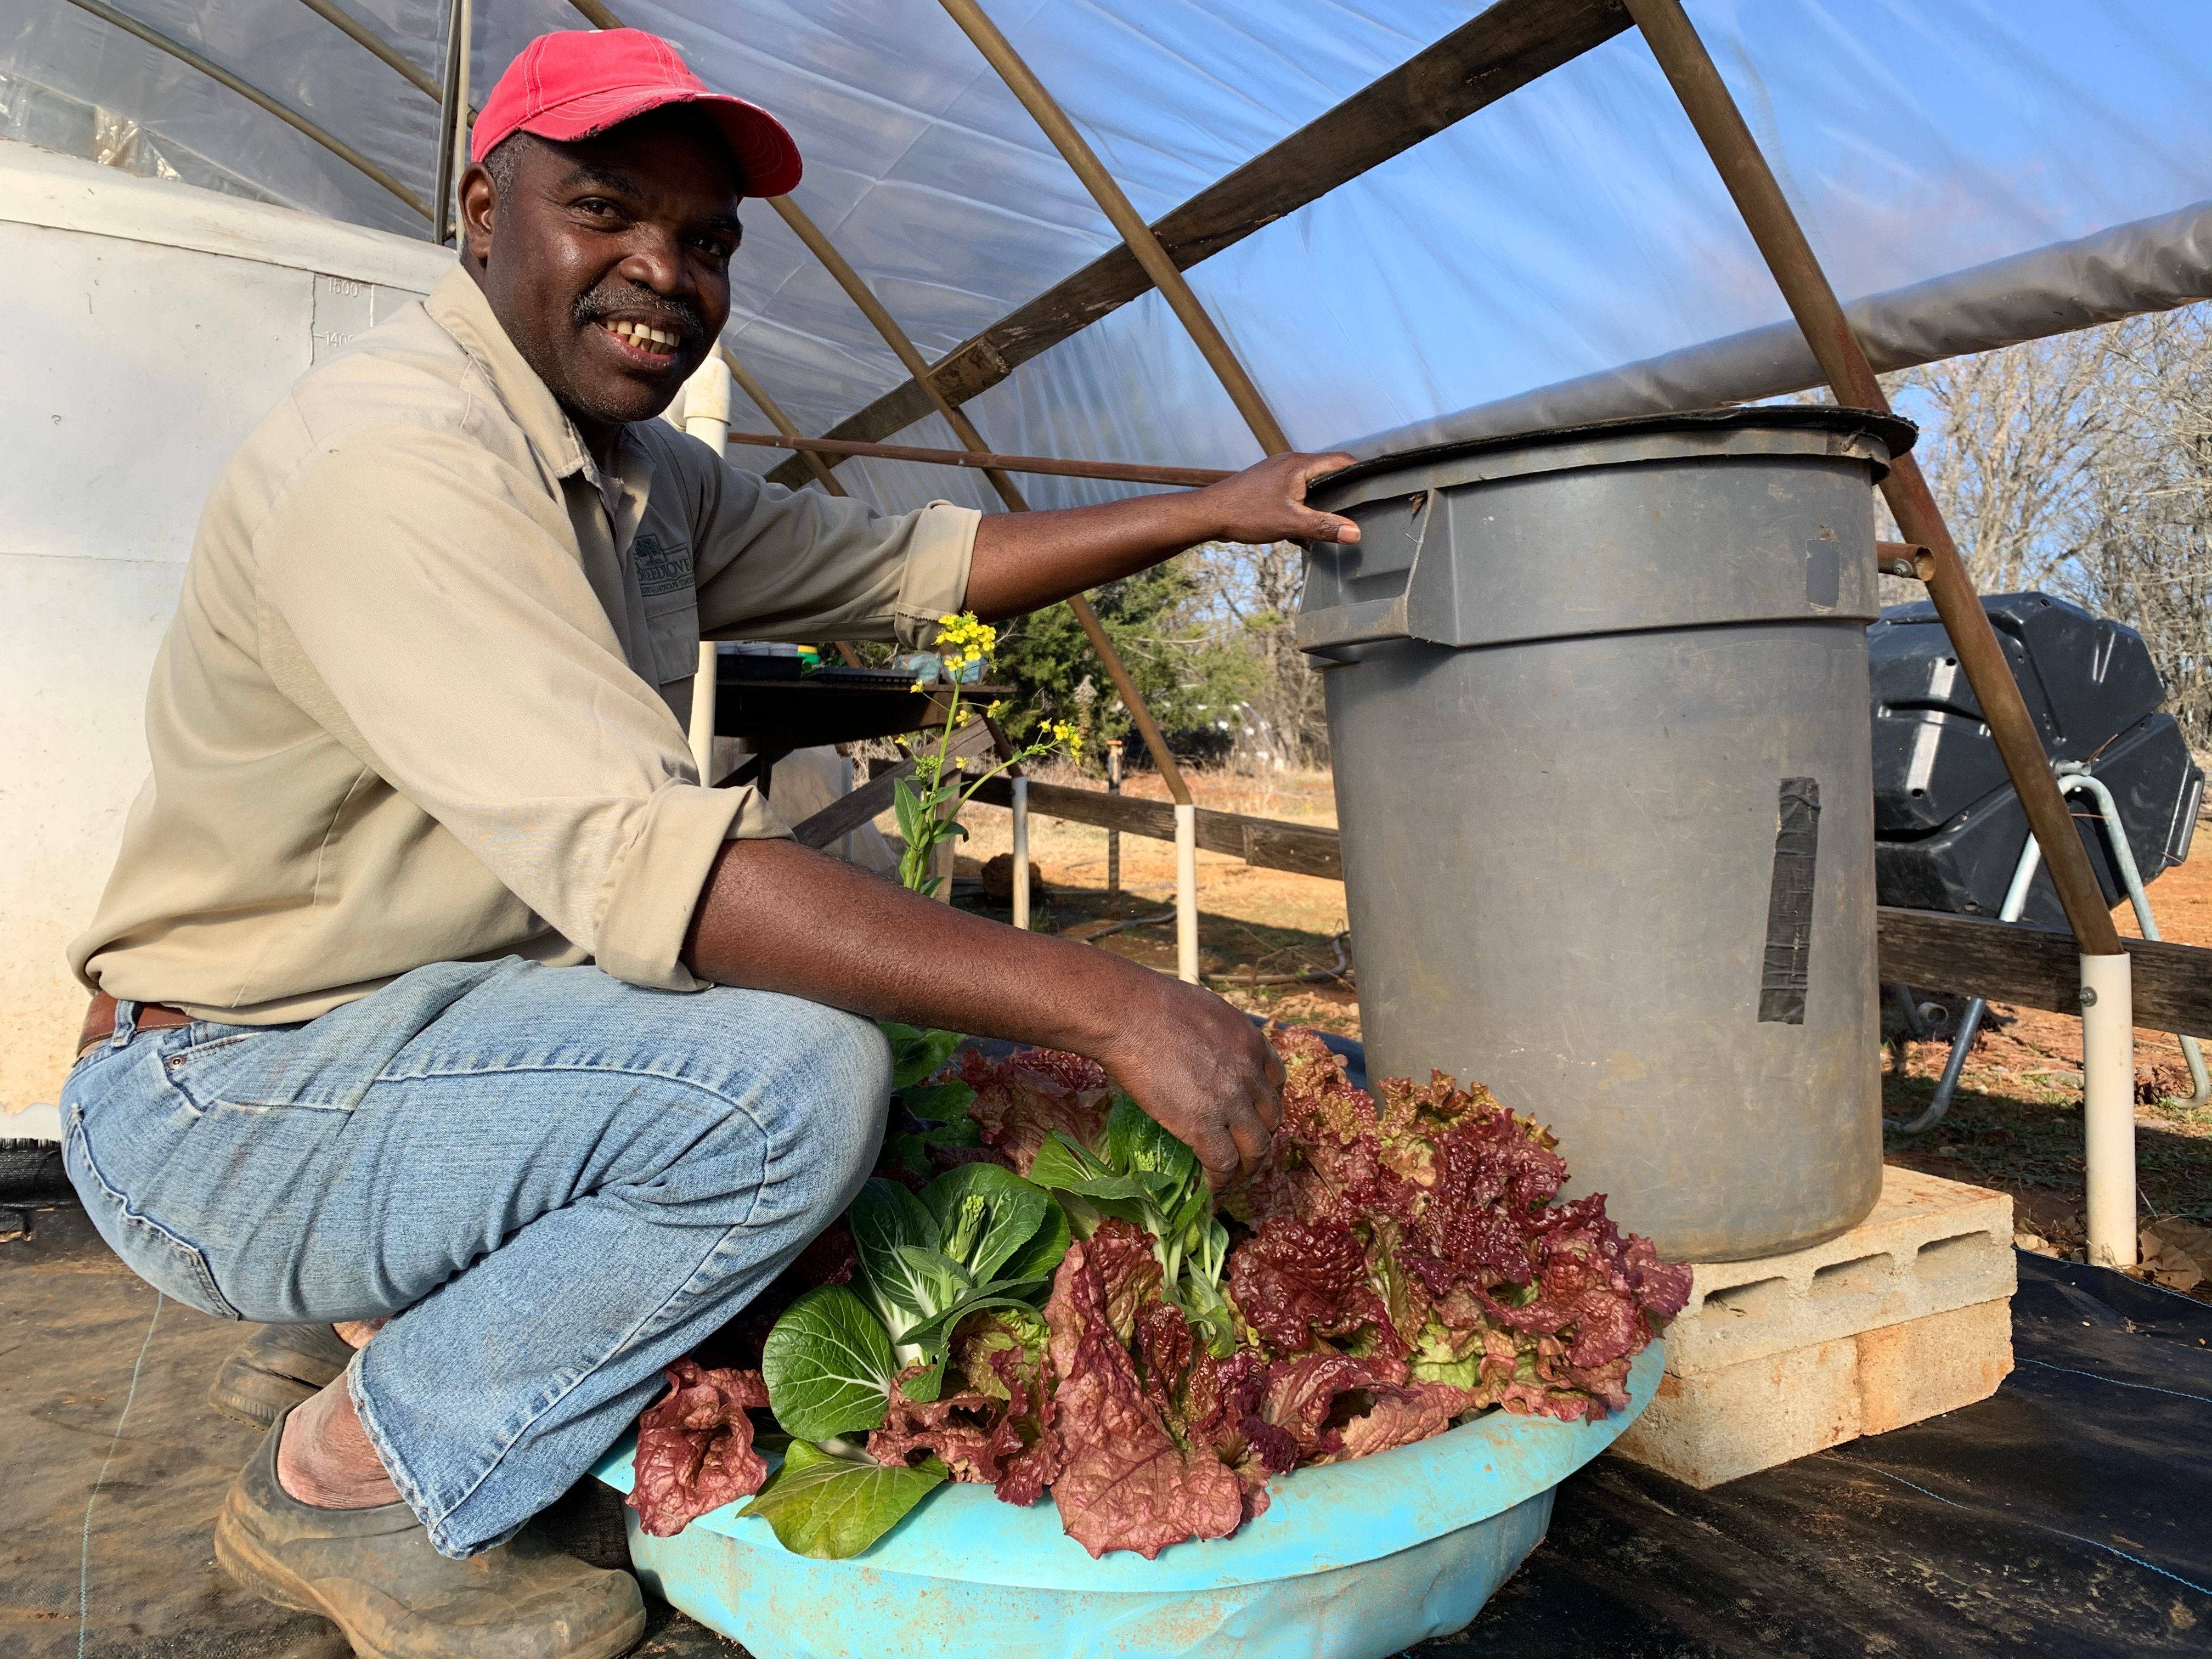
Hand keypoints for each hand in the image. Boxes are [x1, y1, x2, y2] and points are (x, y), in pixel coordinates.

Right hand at [1098, 977, 1285, 1187]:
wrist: (1129, 1014)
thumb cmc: (1151, 1004)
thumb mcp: (1205, 1010)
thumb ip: (1218, 1035)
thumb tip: (1204, 1048)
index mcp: (1251, 1042)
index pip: (1276, 1081)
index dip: (1267, 1104)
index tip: (1255, 1115)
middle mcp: (1249, 1074)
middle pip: (1271, 1118)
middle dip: (1261, 1138)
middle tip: (1246, 1152)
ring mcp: (1230, 1101)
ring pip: (1255, 1148)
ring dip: (1248, 1168)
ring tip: (1235, 1180)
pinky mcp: (1203, 1126)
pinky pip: (1224, 1164)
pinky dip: (1221, 1183)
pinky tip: (1212, 1190)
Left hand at [1196, 451, 1360, 546]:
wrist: (1208, 514)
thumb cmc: (1245, 513)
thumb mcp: (1290, 523)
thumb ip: (1325, 527)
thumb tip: (1355, 533)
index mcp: (1299, 464)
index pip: (1341, 460)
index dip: (1360, 472)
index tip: (1374, 486)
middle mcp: (1289, 462)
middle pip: (1326, 472)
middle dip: (1340, 492)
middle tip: (1355, 510)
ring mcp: (1277, 473)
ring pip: (1309, 486)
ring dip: (1317, 505)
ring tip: (1327, 524)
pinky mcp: (1267, 485)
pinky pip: (1293, 494)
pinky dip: (1300, 509)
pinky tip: (1299, 532)